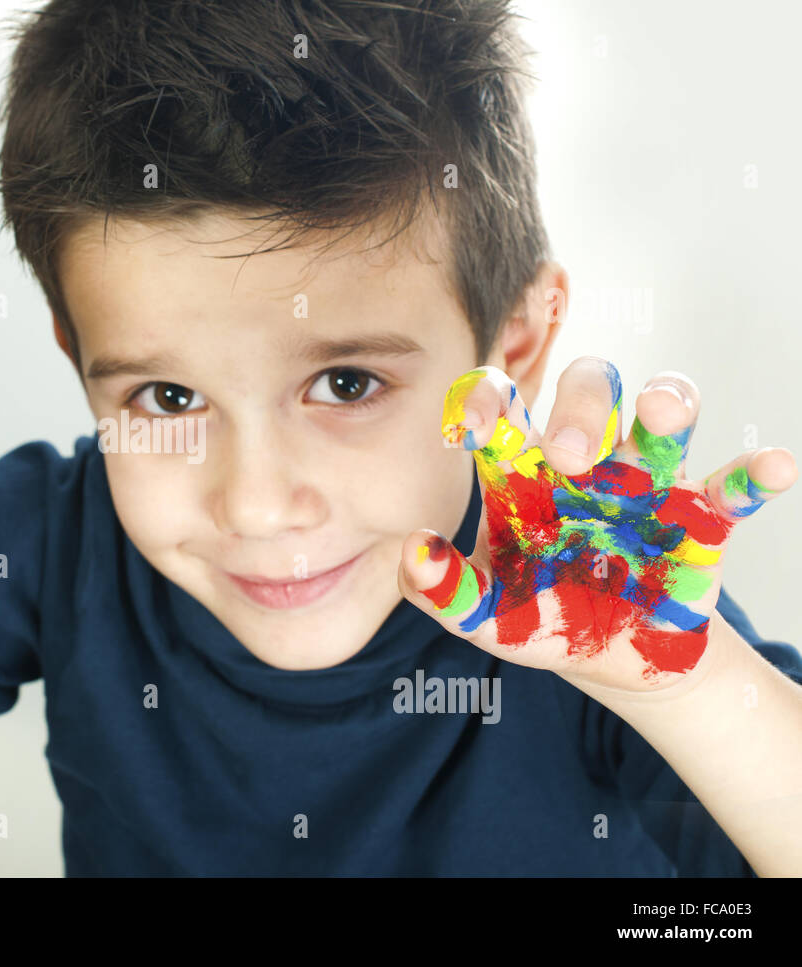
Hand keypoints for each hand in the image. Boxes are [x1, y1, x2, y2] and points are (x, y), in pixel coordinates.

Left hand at [398, 356, 796, 690]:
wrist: (609, 660)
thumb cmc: (537, 617)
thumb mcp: (484, 613)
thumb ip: (441, 589)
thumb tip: (414, 552)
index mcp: (522, 473)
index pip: (501, 413)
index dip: (488, 401)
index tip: (477, 419)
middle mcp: (585, 463)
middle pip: (587, 393)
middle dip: (581, 407)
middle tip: (569, 455)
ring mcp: (645, 485)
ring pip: (662, 420)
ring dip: (666, 405)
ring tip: (662, 412)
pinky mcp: (699, 520)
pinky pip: (731, 487)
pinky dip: (752, 474)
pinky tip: (770, 469)